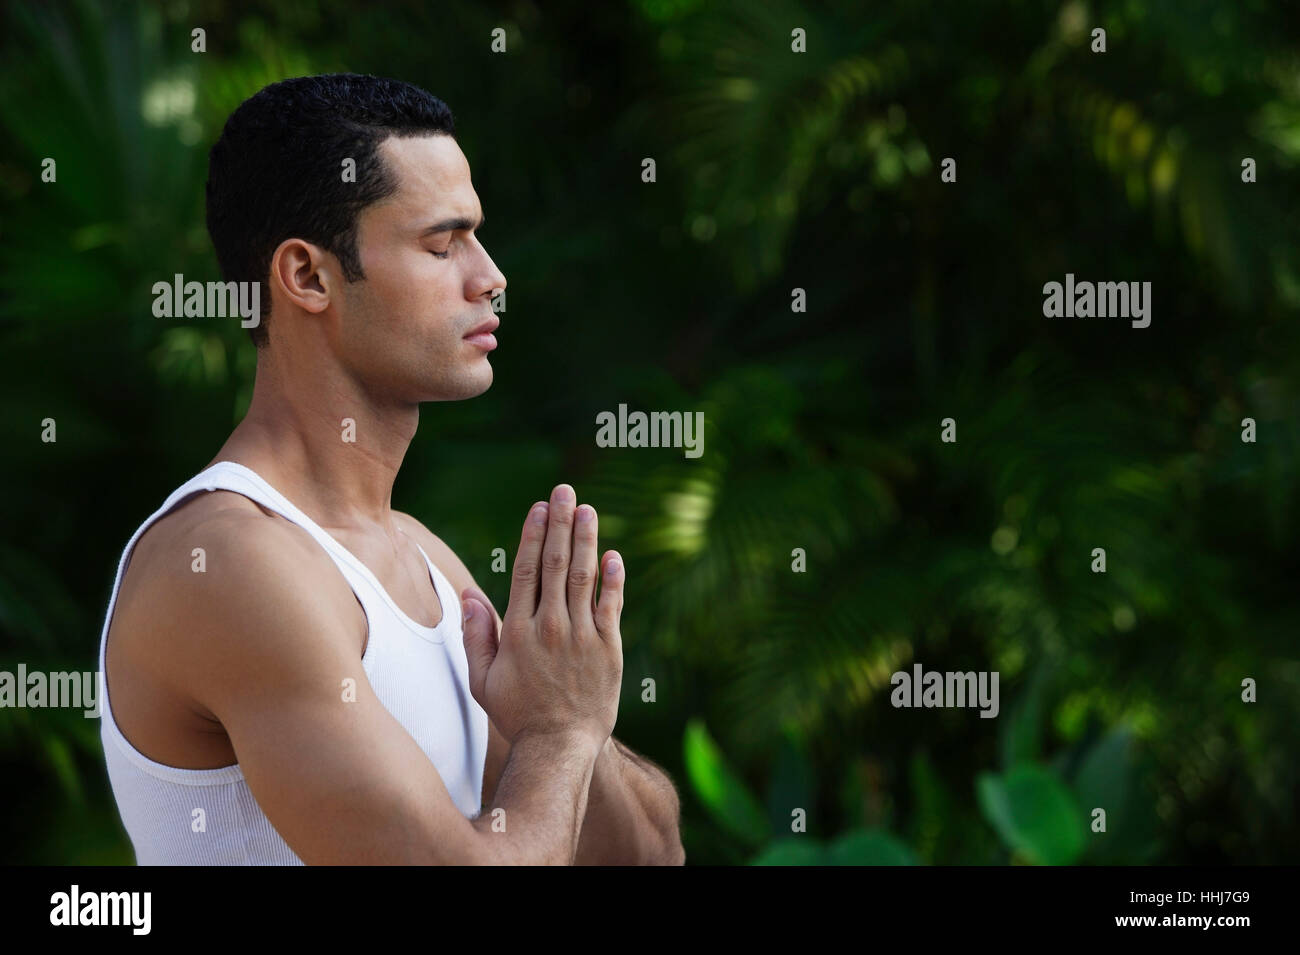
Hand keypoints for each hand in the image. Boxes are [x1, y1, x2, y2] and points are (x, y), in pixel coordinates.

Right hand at [460, 484, 624, 747]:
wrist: (560, 746)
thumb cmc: (517, 714)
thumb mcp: (482, 680)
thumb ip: (475, 636)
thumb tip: (469, 595)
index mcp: (519, 631)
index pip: (527, 571)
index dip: (534, 536)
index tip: (539, 508)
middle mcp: (551, 627)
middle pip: (557, 564)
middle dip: (560, 523)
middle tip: (565, 491)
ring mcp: (583, 636)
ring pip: (584, 578)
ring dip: (586, 540)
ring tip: (588, 510)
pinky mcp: (609, 649)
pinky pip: (612, 606)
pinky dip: (614, 579)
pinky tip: (613, 555)